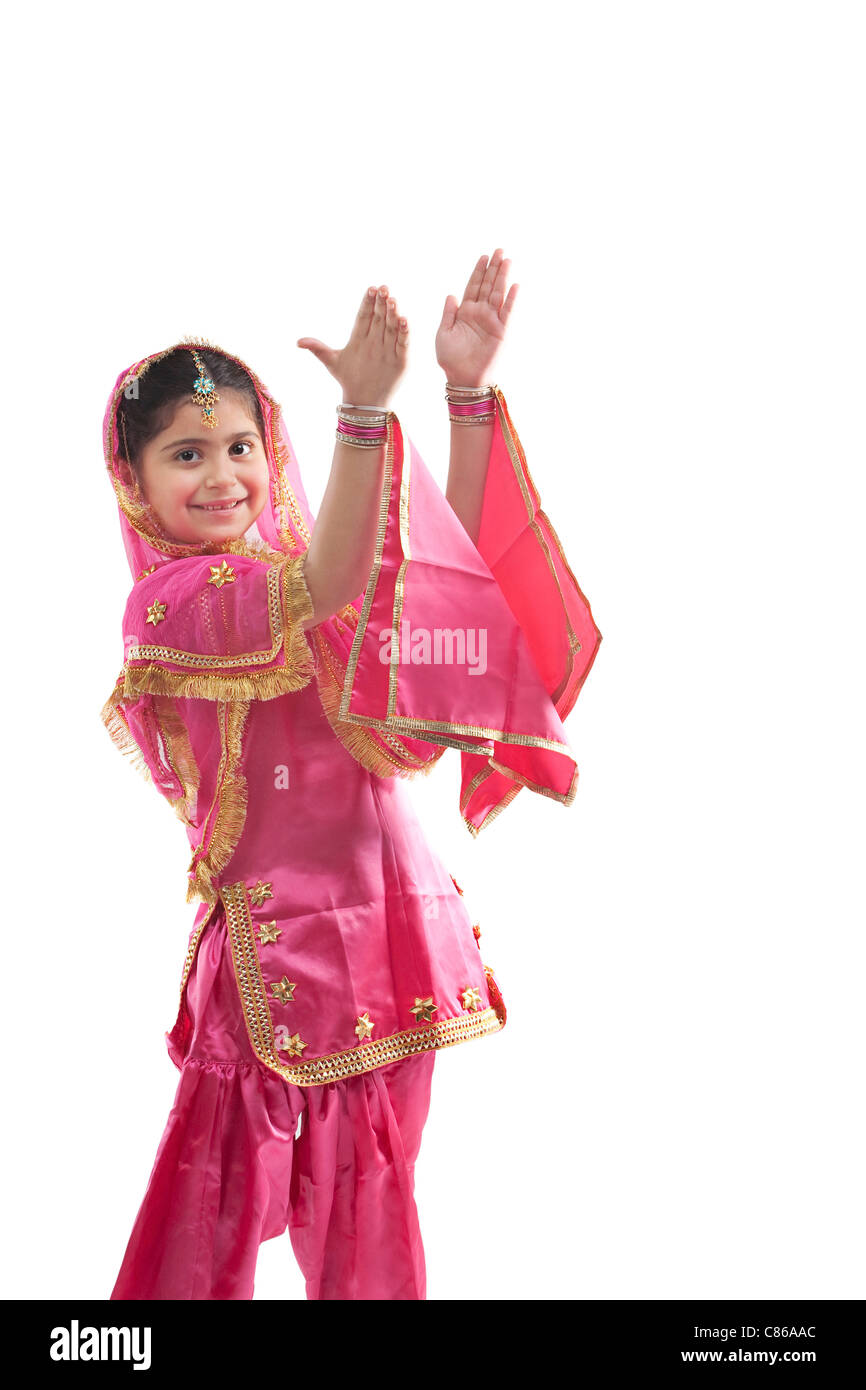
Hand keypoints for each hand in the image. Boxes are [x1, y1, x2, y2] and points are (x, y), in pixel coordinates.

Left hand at [297, 284, 408, 407]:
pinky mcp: (400, 359)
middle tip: (384, 288)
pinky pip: (403, 343)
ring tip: (393, 301)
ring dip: (393, 314)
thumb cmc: (348, 379)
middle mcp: (375, 339)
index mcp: (359, 336)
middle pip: (379, 317)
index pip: (365, 315)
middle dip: (382, 303)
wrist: (362, 401)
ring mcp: (388, 348)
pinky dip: (404, 333)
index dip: (368, 302)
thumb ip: (317, 348)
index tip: (371, 288)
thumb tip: (298, 341)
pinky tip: (404, 320)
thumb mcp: (331, 362)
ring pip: (391, 327)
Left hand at [435, 249, 518, 386]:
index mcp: (465, 312)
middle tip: (499, 250)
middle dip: (493, 268)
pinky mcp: (500, 331)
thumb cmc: (450, 359)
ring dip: (502, 277)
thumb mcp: (444, 333)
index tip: (483, 257)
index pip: (473, 286)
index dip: (478, 271)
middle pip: (488, 285)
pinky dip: (511, 299)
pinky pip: (506, 312)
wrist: (462, 378)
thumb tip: (452, 294)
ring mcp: (491, 321)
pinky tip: (514, 285)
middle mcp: (479, 313)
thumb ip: (448, 313)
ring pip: (498, 294)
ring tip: (507, 260)